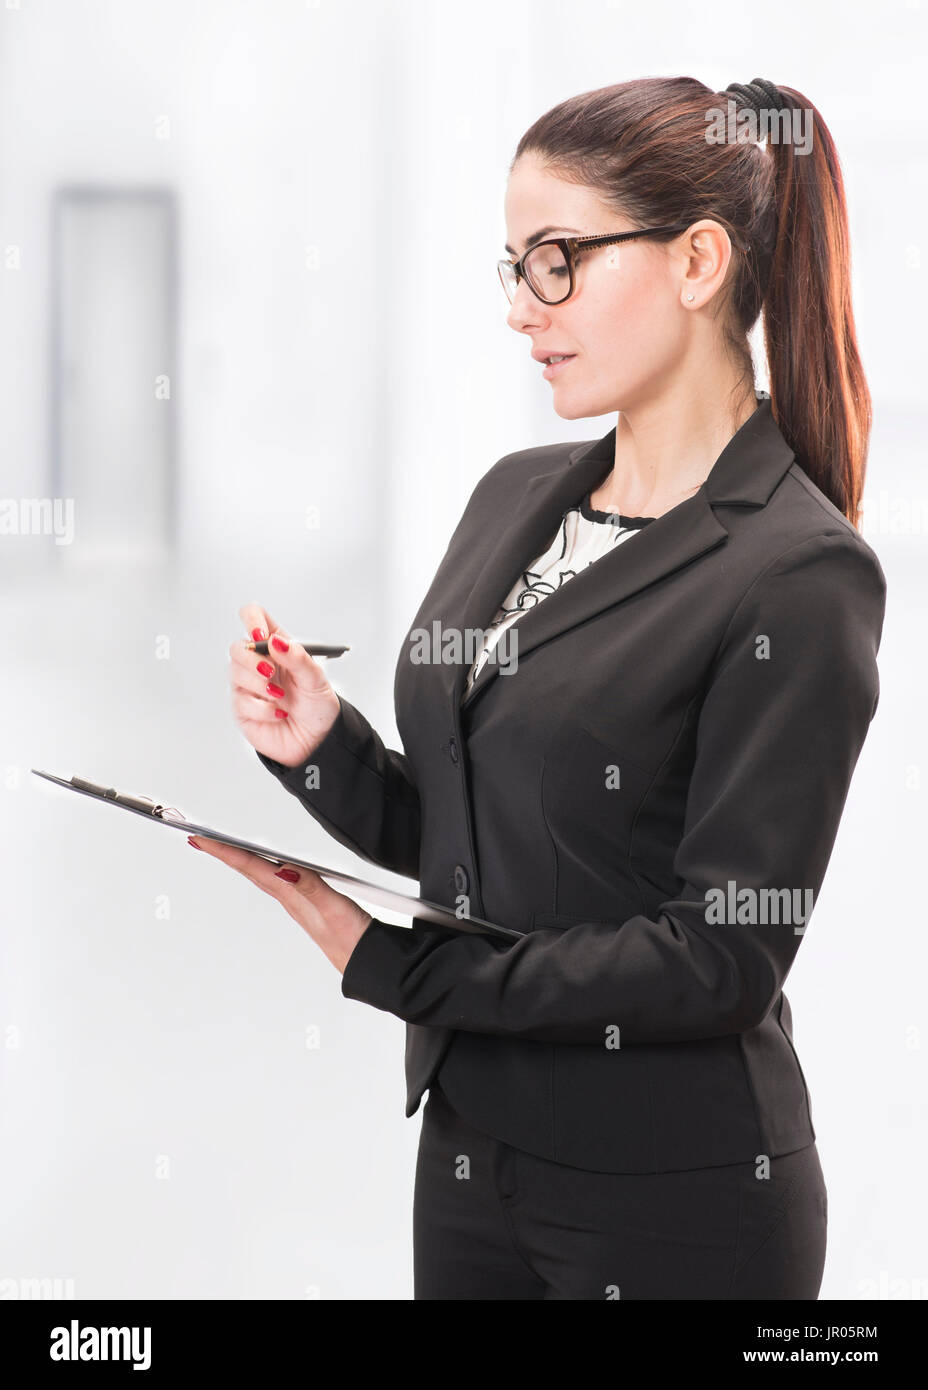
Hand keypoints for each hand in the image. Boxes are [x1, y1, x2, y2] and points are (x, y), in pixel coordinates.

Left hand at [186, 834, 372, 974]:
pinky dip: (263, 871)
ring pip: (260, 877)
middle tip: (202, 841)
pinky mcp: (307, 906)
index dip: (224, 851)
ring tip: (224, 850)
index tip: (201, 840)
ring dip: (240, 862)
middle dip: (224, 854)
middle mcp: (290, 899)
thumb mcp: (333, 908)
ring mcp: (297, 903)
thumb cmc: (352, 939)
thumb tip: (283, 870)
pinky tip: (266, 870)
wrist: (366, 962)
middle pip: (248, 871)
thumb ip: (310, 887)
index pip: (251, 867)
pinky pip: (275, 884)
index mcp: (291, 896)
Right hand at [230, 602, 341, 768]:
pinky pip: (241, 701)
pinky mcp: (243, 709)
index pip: (254, 618)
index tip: (261, 636)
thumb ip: (298, 657)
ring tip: (281, 697)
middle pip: (237, 647)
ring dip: (259, 685)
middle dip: (252, 659)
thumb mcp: (316, 680)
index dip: (251, 620)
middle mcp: (258, 663)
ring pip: (234, 672)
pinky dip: (263, 708)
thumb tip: (275, 641)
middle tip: (271, 673)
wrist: (317, 742)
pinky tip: (279, 714)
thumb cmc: (317, 706)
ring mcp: (248, 686)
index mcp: (276, 647)